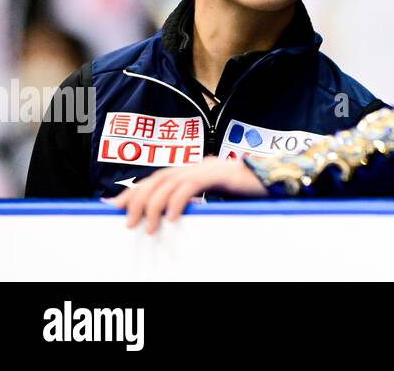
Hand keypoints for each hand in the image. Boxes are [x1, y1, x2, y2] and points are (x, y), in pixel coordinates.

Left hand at [110, 156, 267, 234]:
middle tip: (126, 221)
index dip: (135, 191)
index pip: (157, 178)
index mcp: (195, 170)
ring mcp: (209, 168)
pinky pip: (191, 186)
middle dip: (137, 198)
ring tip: (148, 227)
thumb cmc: (249, 195)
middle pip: (158, 178)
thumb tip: (170, 217)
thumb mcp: (215, 200)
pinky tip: (172, 217)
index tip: (115, 206)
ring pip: (169, 182)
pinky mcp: (220, 174)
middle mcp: (198, 165)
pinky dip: (178, 201)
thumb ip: (194, 202)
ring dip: (154, 205)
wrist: (278, 182)